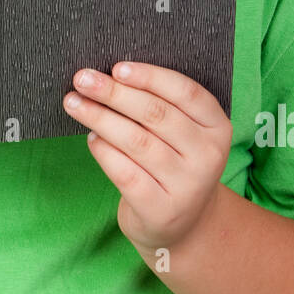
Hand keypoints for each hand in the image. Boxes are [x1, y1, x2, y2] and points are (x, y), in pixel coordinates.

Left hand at [62, 62, 231, 253]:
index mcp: (218, 127)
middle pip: (156, 114)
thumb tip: (111, 75)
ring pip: (137, 141)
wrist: (183, 226)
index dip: (150, 77)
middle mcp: (208, 156)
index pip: (186, 92)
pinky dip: (104, 151)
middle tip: (82, 79)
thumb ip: (162, 106)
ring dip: (100, 118)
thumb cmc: (174, 165)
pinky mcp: (161, 209)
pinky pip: (125, 172)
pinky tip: (92, 138)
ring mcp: (187, 186)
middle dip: (114, 93)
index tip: (116, 67)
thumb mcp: (183, 136)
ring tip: (74, 104)